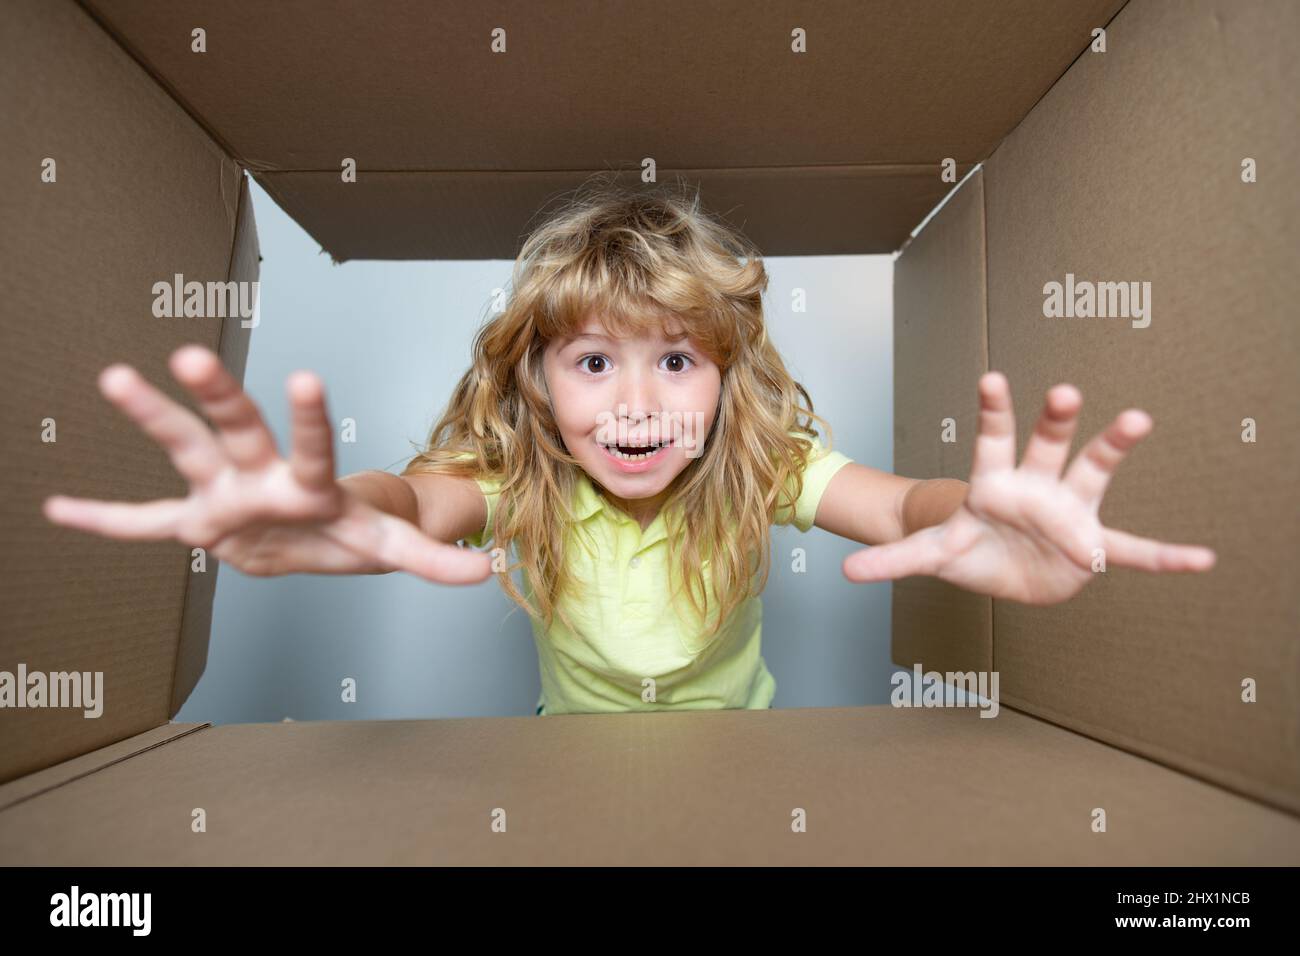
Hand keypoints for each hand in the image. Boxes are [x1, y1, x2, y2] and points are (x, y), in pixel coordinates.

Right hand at [42, 345, 492, 584]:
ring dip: (153, 419)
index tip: (304, 378)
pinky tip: (57, 510)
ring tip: (113, 377)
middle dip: (217, 396)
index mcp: (309, 484)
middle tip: (188, 354)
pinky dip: (105, 522)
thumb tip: (487, 571)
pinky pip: (143, 523)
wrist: (314, 536)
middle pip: (238, 430)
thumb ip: (430, 559)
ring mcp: (223, 495)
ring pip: (186, 450)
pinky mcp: (195, 523)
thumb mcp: (387, 547)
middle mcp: (261, 477)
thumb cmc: (347, 530)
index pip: (311, 449)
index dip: (308, 420)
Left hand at [842, 372, 1215, 603]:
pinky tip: (1201, 559)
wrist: (997, 565)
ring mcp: (1067, 511)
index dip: (993, 409)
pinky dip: (1164, 557)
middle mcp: (1036, 485)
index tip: (994, 377)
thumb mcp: (931, 554)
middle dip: (1056, 420)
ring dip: (1113, 447)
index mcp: (993, 481)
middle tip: (1065, 391)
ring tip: (1138, 419)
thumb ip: (895, 561)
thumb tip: (845, 573)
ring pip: (1093, 473)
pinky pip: (1132, 550)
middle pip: (1046, 444)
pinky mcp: (1091, 545)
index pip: (992, 437)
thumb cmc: (966, 545)